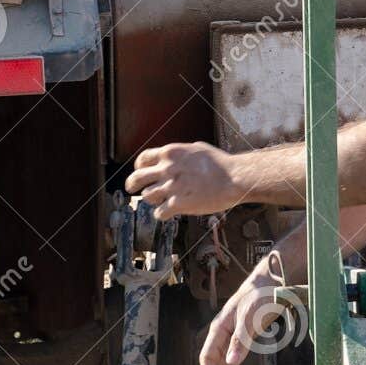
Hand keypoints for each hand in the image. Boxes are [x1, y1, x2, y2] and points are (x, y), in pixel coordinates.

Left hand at [124, 141, 241, 218]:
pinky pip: (159, 213)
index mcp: (171, 153)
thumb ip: (181, 153)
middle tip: (131, 189)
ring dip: (154, 200)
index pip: (143, 159)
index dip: (140, 167)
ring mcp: (171, 187)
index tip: (141, 171)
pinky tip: (168, 213)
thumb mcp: (197, 149)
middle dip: (132, 185)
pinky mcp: (177, 204)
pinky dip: (162, 215)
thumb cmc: (221, 164)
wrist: (234, 178)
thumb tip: (176, 157)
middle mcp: (167, 169)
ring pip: (147, 197)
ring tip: (162, 201)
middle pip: (136, 178)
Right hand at [199, 269, 285, 364]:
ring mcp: (231, 340)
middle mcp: (221, 336)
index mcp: (219, 329)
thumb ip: (241, 340)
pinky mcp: (242, 341)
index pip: (207, 357)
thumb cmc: (258, 297)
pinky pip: (233, 363)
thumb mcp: (250, 318)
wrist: (270, 285)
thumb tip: (232, 363)